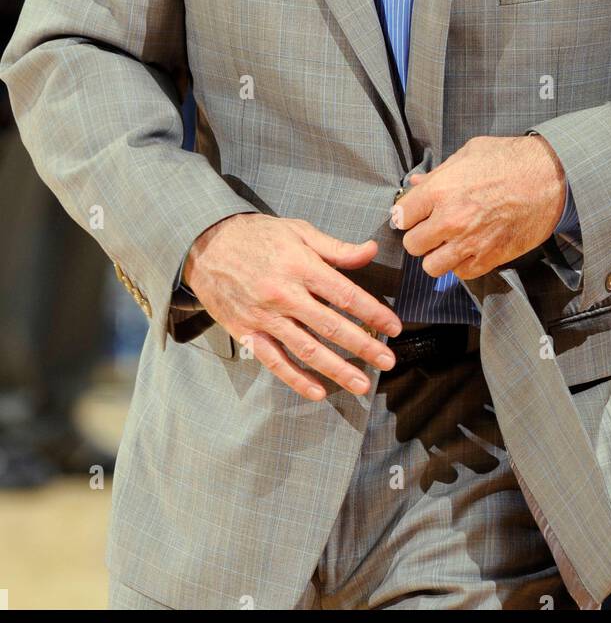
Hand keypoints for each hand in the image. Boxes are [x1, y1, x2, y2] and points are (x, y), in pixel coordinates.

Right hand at [183, 212, 402, 400]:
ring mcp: (264, 316)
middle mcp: (283, 294)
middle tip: (388, 361)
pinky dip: (296, 379)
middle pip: (331, 326)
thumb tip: (371, 251)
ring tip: (362, 384)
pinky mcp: (247, 333)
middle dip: (363, 345)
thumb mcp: (298, 230)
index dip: (374, 312)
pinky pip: (275, 361)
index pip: (346, 294)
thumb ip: (335, 247)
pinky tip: (318, 392)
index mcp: (300, 265)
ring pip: (306, 349)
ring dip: (337, 370)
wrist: (204, 244)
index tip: (394, 327)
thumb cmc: (256, 235)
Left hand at [390, 134, 566, 279]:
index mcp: (440, 190)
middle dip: (420, 236)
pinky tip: (469, 249)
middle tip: (432, 228)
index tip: (414, 214)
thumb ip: (439, 173)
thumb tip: (417, 183)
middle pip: (412, 245)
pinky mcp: (489, 258)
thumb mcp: (469, 154)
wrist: (550, 179)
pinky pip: (461, 274)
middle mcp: (450, 220)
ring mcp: (469, 243)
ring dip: (437, 255)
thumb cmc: (511, 160)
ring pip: (431, 267)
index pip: (400, 216)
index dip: (406, 215)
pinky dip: (461, 265)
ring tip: (448, 243)